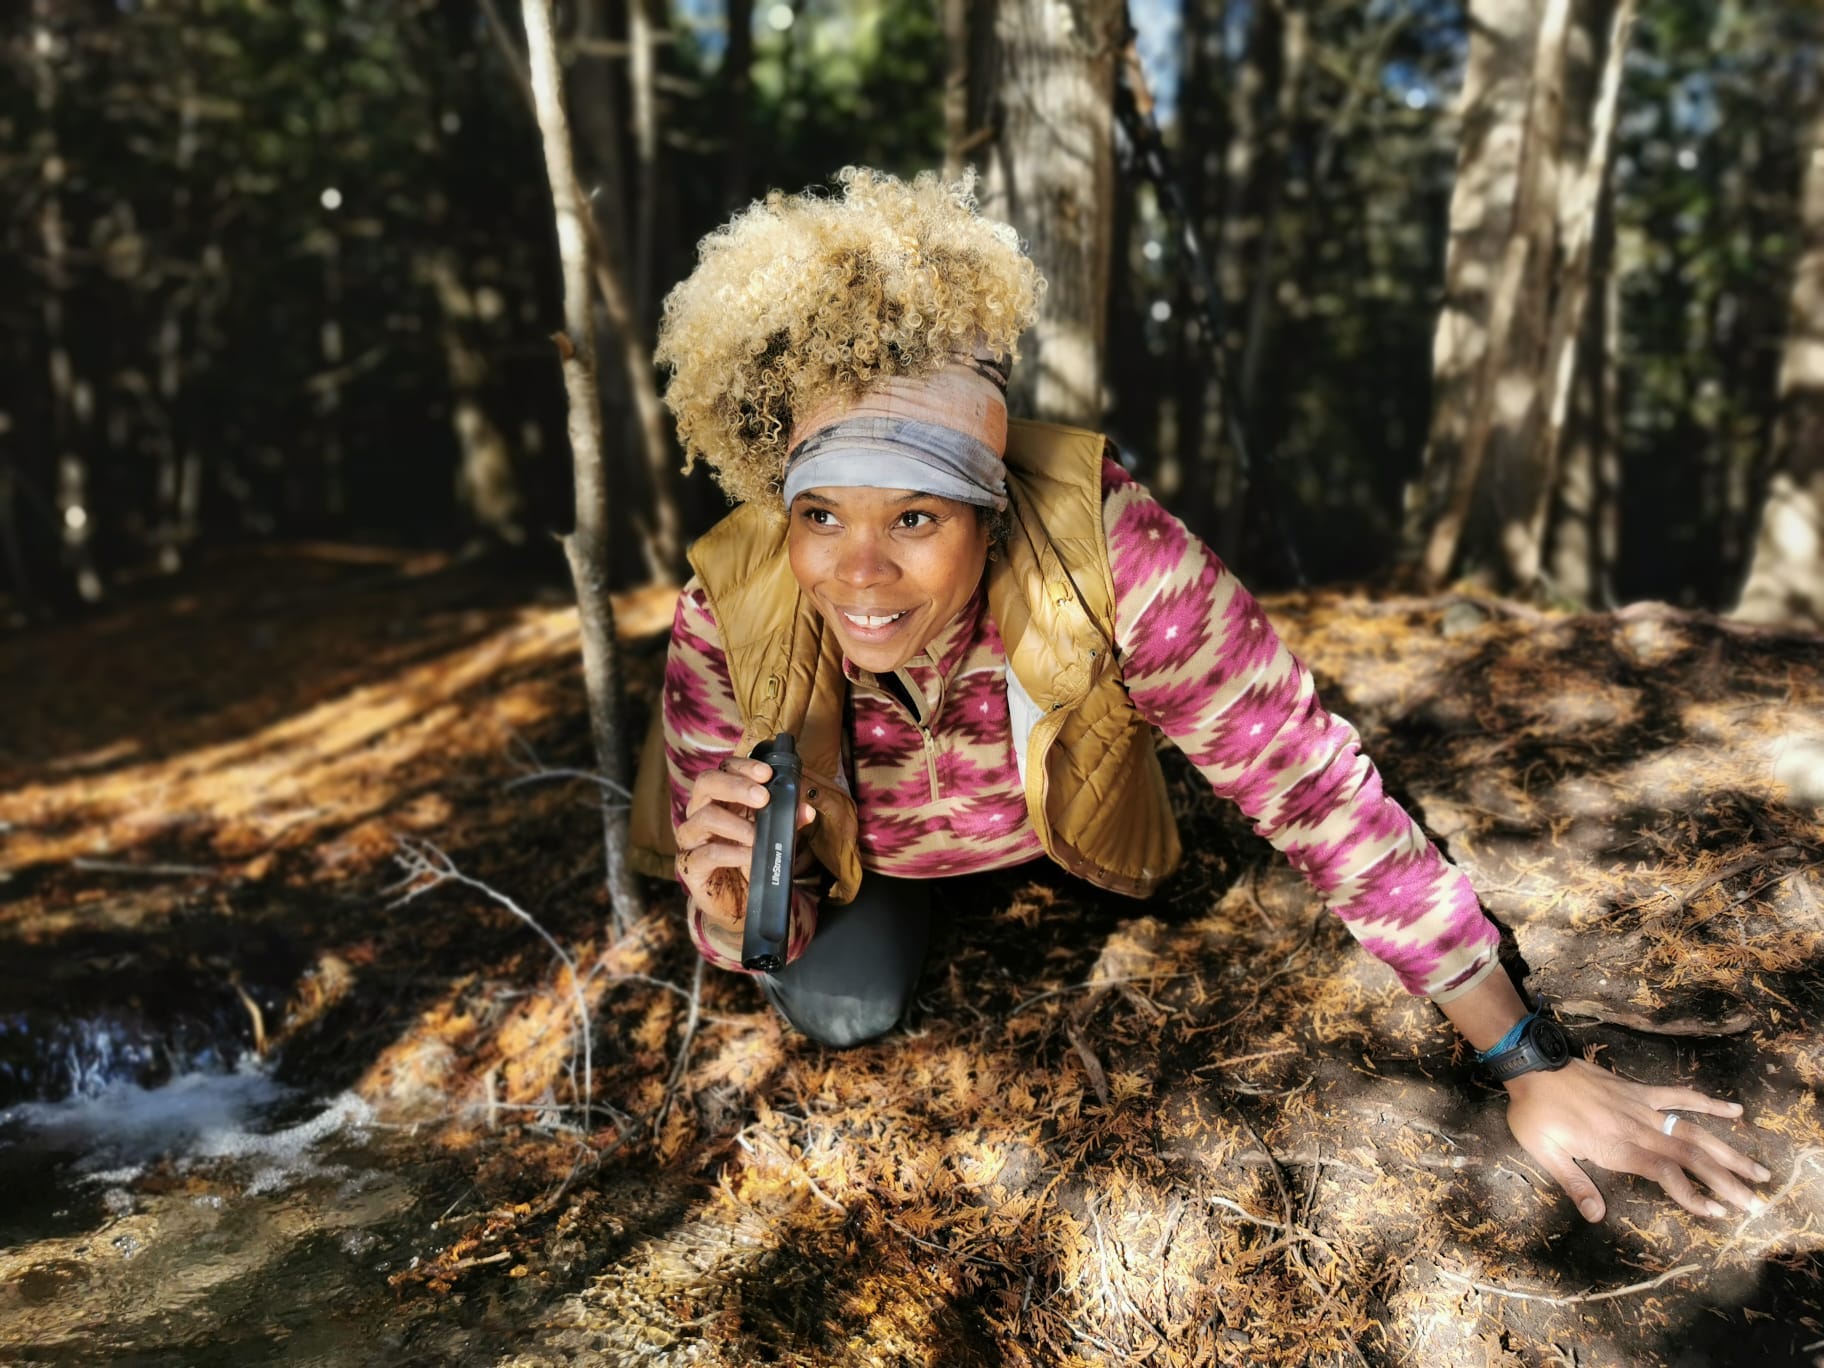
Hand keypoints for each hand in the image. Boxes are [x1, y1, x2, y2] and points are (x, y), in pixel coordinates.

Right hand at [673, 756, 815, 941]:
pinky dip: (732, 853)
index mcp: (719, 799)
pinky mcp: (690, 865)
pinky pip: (706, 853)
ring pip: (705, 816)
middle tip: (763, 798)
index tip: (767, 773)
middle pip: (707, 783)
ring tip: (757, 837)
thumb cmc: (750, 860)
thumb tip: (806, 810)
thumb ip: (786, 821)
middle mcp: (700, 812)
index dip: (743, 767)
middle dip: (737, 786)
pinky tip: (749, 855)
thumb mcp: (771, 837)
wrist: (737, 902)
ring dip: (737, 825)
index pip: (724, 769)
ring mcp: (692, 838)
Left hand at [1503, 1059, 1770, 1221]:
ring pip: (1693, 1130)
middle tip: (1756, 1202)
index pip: (1664, 1173)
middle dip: (1725, 1179)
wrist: (1531, 1066)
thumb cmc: (1534, 1113)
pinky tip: (1736, 1110)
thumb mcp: (1543, 1153)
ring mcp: (1641, 1106)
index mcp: (1615, 1146)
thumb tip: (1597, 1216)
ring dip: (1728, 1150)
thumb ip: (1574, 1184)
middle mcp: (1636, 1127)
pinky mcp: (1639, 1090)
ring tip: (1759, 1170)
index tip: (1717, 1212)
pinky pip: (1679, 1095)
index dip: (1692, 1194)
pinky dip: (1708, 1102)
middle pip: (1689, 1156)